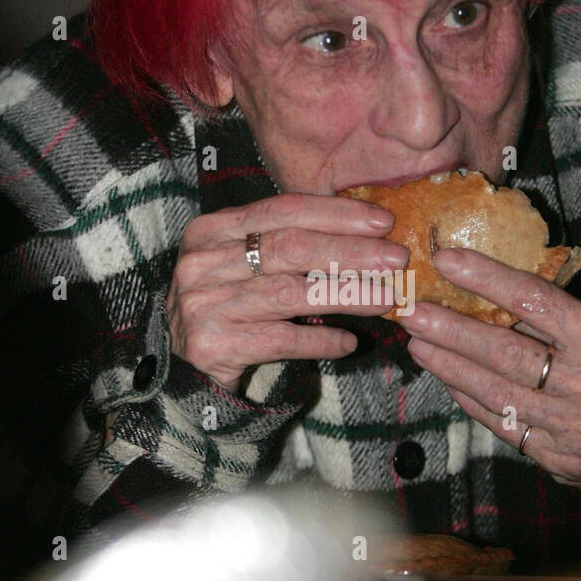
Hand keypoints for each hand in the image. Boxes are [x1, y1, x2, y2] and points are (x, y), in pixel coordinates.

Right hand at [166, 193, 405, 392]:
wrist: (183, 370)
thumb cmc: (227, 308)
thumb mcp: (243, 266)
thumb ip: (284, 244)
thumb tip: (364, 233)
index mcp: (212, 230)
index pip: (283, 210)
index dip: (337, 214)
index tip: (384, 221)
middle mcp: (204, 263)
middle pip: (291, 248)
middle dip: (352, 251)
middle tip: (396, 259)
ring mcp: (205, 304)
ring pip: (292, 293)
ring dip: (348, 295)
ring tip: (387, 299)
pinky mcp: (214, 345)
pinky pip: (281, 339)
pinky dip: (320, 340)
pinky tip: (349, 342)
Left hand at [396, 247, 580, 506]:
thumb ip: (559, 321)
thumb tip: (493, 296)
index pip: (535, 299)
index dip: (486, 278)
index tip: (446, 259)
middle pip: (504, 350)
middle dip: (449, 329)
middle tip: (410, 311)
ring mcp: (572, 427)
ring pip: (495, 391)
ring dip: (449, 366)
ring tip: (417, 343)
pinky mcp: (559, 459)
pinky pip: (502, 424)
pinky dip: (470, 400)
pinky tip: (447, 379)